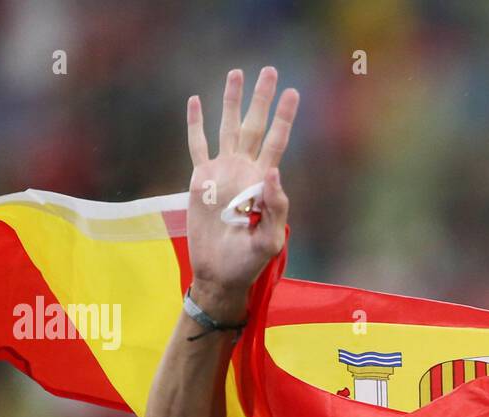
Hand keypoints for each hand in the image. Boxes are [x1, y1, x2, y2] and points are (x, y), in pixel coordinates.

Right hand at [185, 66, 298, 318]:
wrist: (219, 272)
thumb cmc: (248, 262)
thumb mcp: (270, 241)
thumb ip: (275, 209)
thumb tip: (273, 173)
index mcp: (262, 182)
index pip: (276, 142)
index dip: (284, 117)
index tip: (293, 92)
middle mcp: (243, 170)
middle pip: (254, 125)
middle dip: (262, 99)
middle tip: (270, 70)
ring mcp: (222, 172)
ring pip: (227, 127)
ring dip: (232, 101)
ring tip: (237, 74)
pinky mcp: (201, 180)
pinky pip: (197, 145)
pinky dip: (195, 123)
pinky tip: (195, 101)